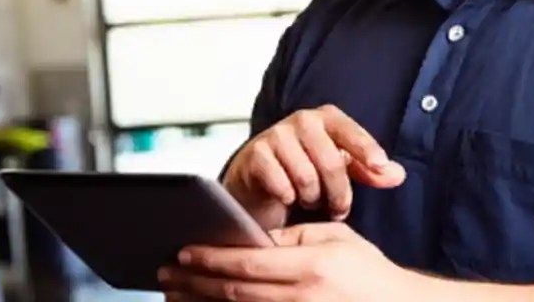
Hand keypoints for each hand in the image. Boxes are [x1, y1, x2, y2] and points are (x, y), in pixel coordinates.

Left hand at [160, 222, 420, 301]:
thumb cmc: (367, 272)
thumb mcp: (335, 239)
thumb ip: (293, 237)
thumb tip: (251, 240)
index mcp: (311, 266)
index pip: (247, 263)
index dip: (211, 259)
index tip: (183, 252)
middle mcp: (302, 298)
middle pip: (234, 292)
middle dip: (195, 282)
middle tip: (165, 274)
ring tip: (174, 295)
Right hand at [222, 105, 405, 228]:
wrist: (257, 177)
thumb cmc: (303, 167)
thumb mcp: (340, 165)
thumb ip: (370, 170)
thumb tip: (398, 175)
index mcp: (326, 117)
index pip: (350, 131)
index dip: (367, 149)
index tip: (379, 166)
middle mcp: (302, 121)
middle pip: (331, 162)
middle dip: (339, 193)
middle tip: (339, 209)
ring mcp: (276, 135)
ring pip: (306, 177)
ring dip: (312, 198)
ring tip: (311, 201)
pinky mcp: (256, 155)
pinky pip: (281, 185)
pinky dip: (289, 198)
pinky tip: (288, 198)